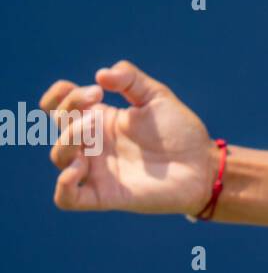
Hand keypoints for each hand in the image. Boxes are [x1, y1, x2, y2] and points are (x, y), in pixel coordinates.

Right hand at [41, 61, 219, 215]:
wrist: (203, 165)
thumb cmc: (179, 131)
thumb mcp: (157, 96)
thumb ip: (131, 80)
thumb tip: (100, 74)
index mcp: (102, 119)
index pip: (61, 106)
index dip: (61, 94)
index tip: (93, 91)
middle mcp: (94, 144)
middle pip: (59, 125)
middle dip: (71, 109)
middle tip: (98, 102)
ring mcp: (97, 170)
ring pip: (59, 156)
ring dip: (68, 139)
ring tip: (93, 129)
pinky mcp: (104, 195)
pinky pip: (67, 198)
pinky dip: (64, 185)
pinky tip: (78, 168)